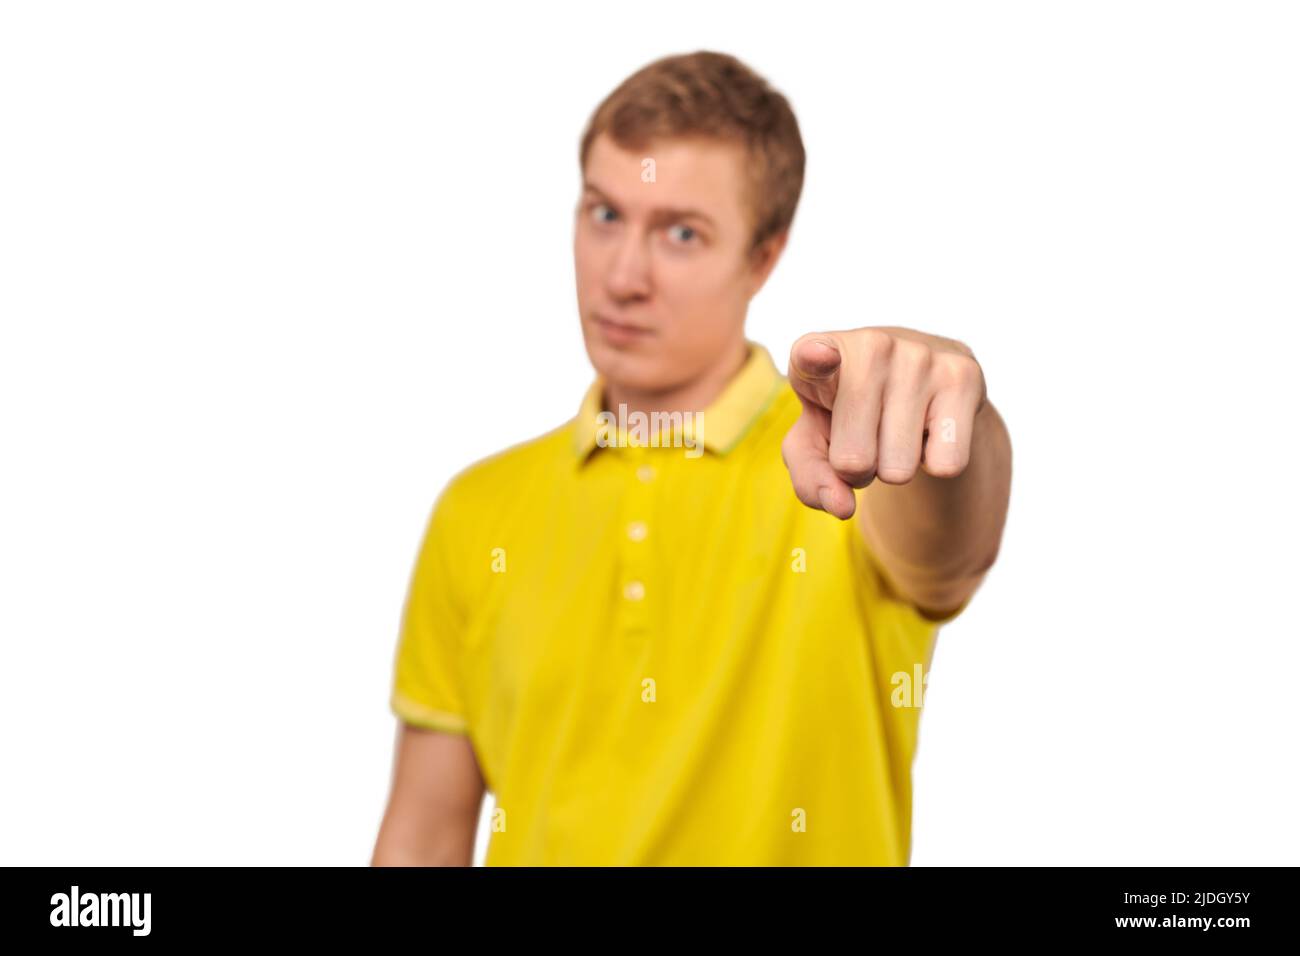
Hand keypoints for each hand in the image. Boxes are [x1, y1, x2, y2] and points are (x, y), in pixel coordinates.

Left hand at [781, 326, 986, 519]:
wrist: (917, 377)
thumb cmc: (850, 412)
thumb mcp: (815, 442)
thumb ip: (811, 476)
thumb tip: (841, 506)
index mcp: (816, 354)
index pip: (810, 356)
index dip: (813, 359)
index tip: (817, 356)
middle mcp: (869, 345)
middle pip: (854, 460)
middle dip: (858, 471)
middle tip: (865, 438)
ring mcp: (919, 356)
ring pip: (900, 468)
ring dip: (895, 468)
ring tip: (895, 430)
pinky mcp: (963, 375)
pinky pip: (946, 464)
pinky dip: (936, 463)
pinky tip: (929, 428)